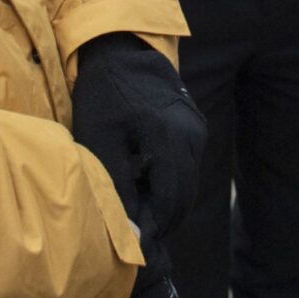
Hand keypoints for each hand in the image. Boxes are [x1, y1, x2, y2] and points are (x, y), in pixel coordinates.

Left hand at [72, 34, 206, 247]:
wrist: (120, 51)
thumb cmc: (103, 95)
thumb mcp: (99, 141)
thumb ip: (117, 187)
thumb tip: (130, 235)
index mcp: (168, 136)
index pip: (170, 201)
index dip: (153, 229)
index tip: (133, 246)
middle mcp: (192, 133)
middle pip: (185, 196)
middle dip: (161, 220)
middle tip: (133, 232)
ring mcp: (198, 128)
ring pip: (189, 183)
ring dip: (166, 202)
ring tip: (134, 206)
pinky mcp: (197, 126)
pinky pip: (188, 166)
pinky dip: (170, 182)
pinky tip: (144, 181)